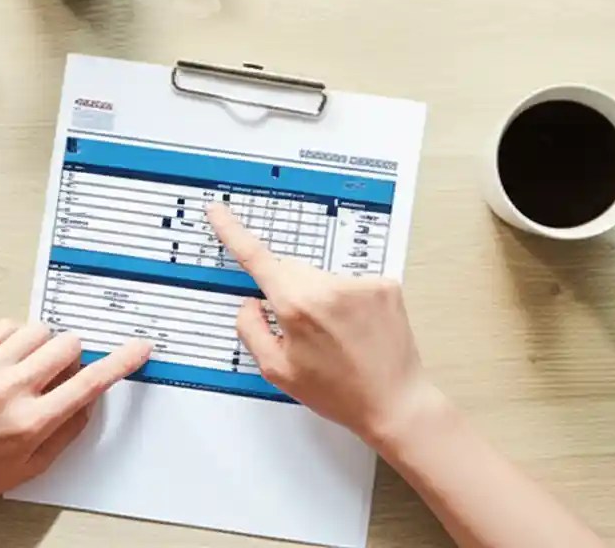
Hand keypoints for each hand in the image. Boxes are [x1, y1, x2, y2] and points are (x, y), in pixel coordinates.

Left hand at [0, 321, 150, 519]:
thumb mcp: (31, 466)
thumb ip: (67, 430)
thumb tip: (89, 397)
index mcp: (31, 422)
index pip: (88, 383)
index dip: (119, 362)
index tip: (138, 348)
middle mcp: (9, 391)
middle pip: (66, 346)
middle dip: (73, 356)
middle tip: (58, 373)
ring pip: (37, 330)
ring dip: (43, 345)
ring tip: (27, 368)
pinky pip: (4, 326)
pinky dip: (13, 338)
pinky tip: (4, 360)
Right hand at [207, 203, 435, 446]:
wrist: (395, 403)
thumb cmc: (338, 393)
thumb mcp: (277, 371)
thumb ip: (251, 329)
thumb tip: (251, 302)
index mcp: (297, 307)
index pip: (256, 259)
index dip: (233, 231)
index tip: (219, 210)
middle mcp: (329, 287)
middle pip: (290, 270)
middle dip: (287, 292)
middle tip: (303, 332)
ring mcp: (361, 283)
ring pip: (321, 276)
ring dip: (320, 297)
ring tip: (337, 336)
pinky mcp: (385, 285)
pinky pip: (350, 282)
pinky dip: (348, 301)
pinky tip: (358, 329)